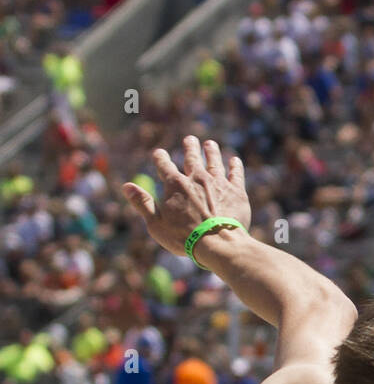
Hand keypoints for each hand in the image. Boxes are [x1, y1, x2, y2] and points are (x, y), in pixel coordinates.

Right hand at [121, 136, 251, 258]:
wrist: (218, 244)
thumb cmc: (184, 238)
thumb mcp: (156, 224)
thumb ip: (143, 203)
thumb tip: (126, 186)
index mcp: (175, 184)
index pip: (163, 164)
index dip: (160, 158)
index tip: (160, 154)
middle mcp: (196, 178)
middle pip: (192, 157)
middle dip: (190, 147)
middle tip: (190, 139)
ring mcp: (218, 183)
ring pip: (214, 161)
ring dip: (211, 151)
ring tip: (210, 144)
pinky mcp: (236, 192)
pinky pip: (236, 175)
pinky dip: (235, 166)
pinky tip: (234, 160)